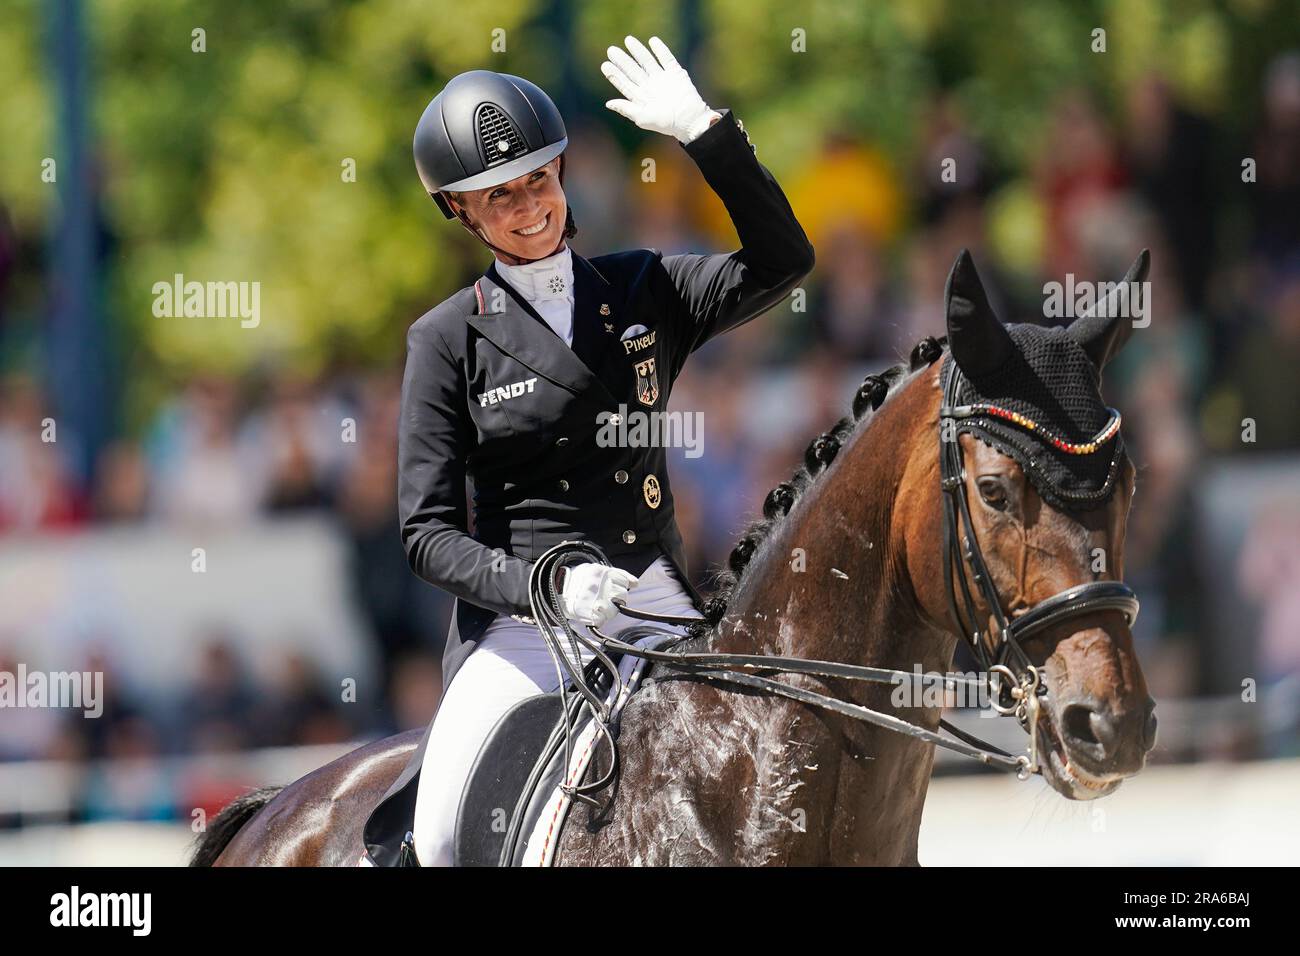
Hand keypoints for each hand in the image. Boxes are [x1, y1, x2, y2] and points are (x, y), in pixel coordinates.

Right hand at [559, 563, 637, 626]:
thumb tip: (635, 583)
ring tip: (598, 606)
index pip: (624, 581)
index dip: (622, 586)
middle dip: (617, 599)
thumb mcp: (594, 570)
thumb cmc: (577, 580)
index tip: (618, 588)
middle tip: (606, 599)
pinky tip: (593, 613)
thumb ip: (615, 574)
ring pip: (614, 610)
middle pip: (622, 596)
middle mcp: (599, 585)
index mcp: (601, 572)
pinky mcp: (589, 613)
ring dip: (609, 611)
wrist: (555, 589)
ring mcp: (595, 599)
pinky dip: (599, 619)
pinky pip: (602, 620)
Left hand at [601, 35, 719, 143]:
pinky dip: (660, 50)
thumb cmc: (665, 123)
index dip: (615, 75)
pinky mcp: (675, 73)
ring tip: (628, 40)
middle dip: (622, 60)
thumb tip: (608, 103)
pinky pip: (666, 59)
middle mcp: (650, 87)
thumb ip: (626, 109)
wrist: (689, 119)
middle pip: (633, 70)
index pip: (625, 83)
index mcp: (641, 98)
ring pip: (647, 61)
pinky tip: (652, 41)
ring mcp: (662, 79)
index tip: (605, 65)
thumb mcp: (642, 118)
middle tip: (611, 50)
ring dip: (638, 51)